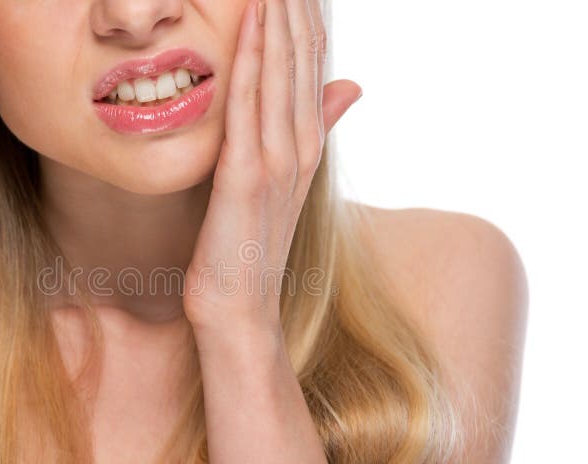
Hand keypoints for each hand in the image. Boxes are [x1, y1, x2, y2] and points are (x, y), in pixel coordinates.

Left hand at [183, 0, 361, 330]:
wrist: (240, 310)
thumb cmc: (250, 249)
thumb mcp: (280, 186)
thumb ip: (309, 133)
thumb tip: (347, 88)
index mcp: (305, 147)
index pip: (310, 65)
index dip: (305, 17)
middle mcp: (299, 148)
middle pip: (301, 61)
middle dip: (295, 6)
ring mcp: (276, 164)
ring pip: (281, 76)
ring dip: (279, 20)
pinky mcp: (245, 180)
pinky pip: (248, 110)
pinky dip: (251, 63)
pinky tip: (249, 25)